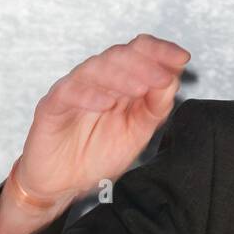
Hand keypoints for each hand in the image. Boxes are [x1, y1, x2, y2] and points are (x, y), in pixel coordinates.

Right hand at [16, 33, 190, 203]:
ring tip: (138, 89)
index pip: (140, 53)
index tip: (181, 58)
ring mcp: (74, 90)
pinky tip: (105, 102)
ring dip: (120, 77)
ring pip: (95, 70)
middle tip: (162, 78)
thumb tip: (171, 81)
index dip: (160, 52)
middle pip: (119, 56)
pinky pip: (69, 92)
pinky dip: (88, 95)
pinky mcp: (52, 105)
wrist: (63, 181)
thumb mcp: (137, 133)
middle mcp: (98, 80)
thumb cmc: (96, 154)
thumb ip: (154, 109)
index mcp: (120, 82)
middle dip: (144, 65)